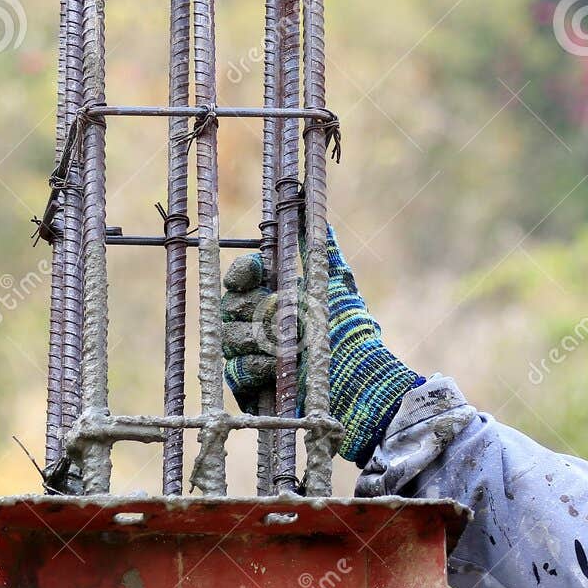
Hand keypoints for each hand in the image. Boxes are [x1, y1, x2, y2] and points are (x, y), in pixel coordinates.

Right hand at [220, 227, 422, 462]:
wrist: (359, 382)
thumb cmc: (350, 332)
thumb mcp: (335, 284)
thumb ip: (319, 247)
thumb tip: (309, 199)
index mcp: (275, 294)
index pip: (241, 277)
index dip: (242, 272)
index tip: (255, 271)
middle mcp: (258, 323)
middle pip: (227, 306)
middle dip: (253, 308)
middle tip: (281, 313)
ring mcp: (251, 355)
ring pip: (228, 338)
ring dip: (256, 339)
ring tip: (286, 345)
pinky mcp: (250, 388)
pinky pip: (234, 371)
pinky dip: (255, 366)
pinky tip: (277, 367)